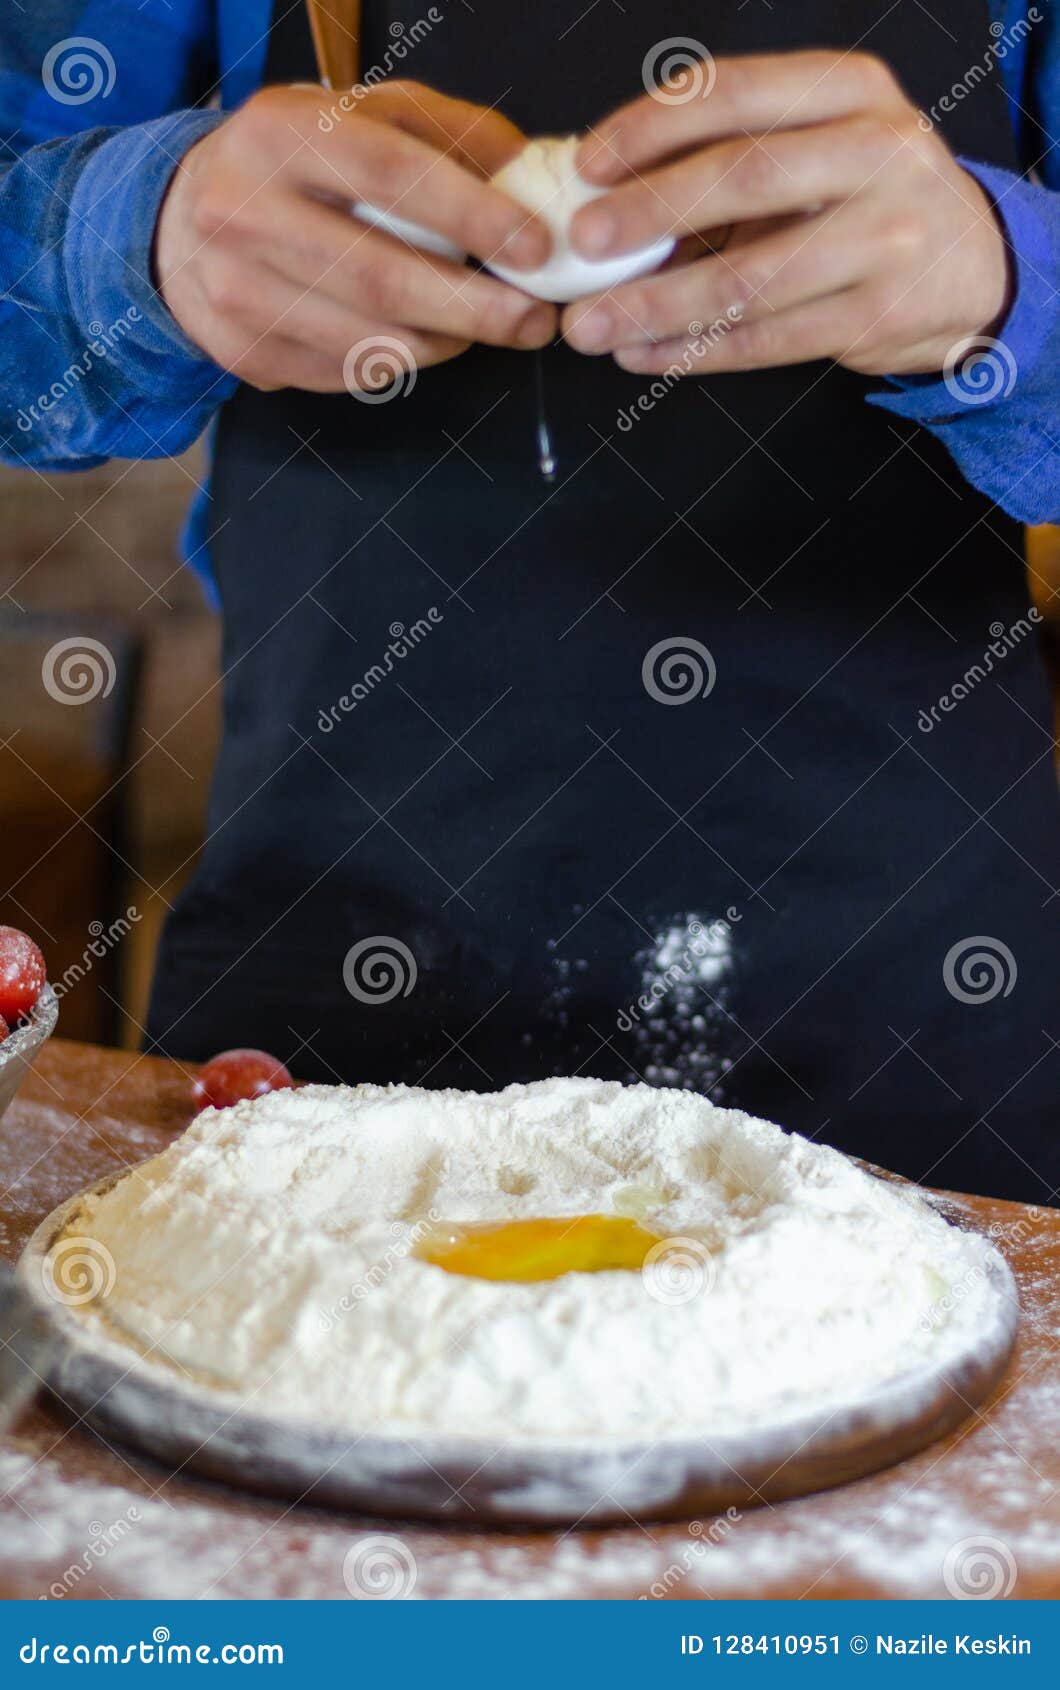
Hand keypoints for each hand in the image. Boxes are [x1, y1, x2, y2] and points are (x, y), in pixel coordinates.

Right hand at [155, 80, 556, 391]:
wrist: (182, 220)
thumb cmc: (301, 163)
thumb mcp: (367, 116)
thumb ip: (450, 133)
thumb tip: (529, 178)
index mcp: (281, 131)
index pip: (390, 176)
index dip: (472, 217)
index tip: (535, 250)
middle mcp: (244, 209)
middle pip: (380, 278)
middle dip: (474, 309)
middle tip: (534, 320)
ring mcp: (235, 289)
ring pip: (369, 341)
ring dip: (445, 343)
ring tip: (483, 328)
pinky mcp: (243, 351)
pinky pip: (347, 374)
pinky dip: (400, 362)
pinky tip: (419, 338)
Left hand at [561, 52, 1011, 379]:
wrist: (973, 270)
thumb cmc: (865, 202)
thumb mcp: (819, 151)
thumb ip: (730, 161)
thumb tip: (606, 195)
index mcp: (852, 92)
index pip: (737, 93)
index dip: (653, 128)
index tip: (588, 164)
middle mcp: (878, 154)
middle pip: (745, 178)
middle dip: (650, 213)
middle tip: (582, 245)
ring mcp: (886, 239)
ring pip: (750, 279)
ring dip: (657, 306)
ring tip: (592, 327)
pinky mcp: (878, 317)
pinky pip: (768, 340)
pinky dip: (695, 352)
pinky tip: (643, 356)